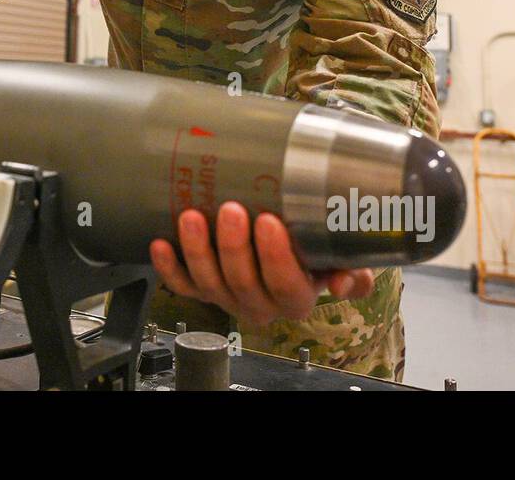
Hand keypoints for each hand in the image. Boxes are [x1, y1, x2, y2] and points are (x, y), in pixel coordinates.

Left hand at [149, 202, 374, 327]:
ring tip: (192, 217)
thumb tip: (346, 281)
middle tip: (231, 210)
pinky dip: (168, 266)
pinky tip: (160, 244)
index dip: (276, 257)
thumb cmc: (315, 248)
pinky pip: (182, 285)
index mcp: (296, 297)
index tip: (271, 221)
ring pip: (209, 284)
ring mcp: (228, 296)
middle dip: (234, 246)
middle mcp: (260, 303)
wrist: (287, 246)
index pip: (287, 285)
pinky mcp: (201, 288)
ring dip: (198, 250)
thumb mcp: (342, 255)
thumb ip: (354, 268)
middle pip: (243, 283)